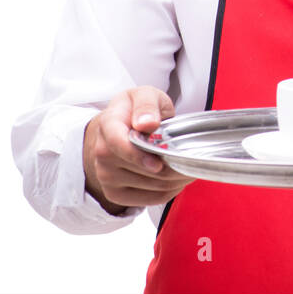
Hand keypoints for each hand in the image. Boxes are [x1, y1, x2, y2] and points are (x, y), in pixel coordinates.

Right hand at [83, 86, 196, 216]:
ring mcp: (106, 176)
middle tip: (190, 158)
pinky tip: (176, 178)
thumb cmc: (134, 111)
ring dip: (176, 178)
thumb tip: (147, 123)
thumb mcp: (144, 95)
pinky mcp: (116, 194)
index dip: (140, 156)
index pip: (119, 144)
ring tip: (186, 165)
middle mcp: (103, 154)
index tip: (158, 162)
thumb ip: (146, 105)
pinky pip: (152, 198)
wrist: (118, 128)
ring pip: (153, 186)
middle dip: (172, 165)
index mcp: (108, 126)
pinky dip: (171, 190)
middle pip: (142, 169)